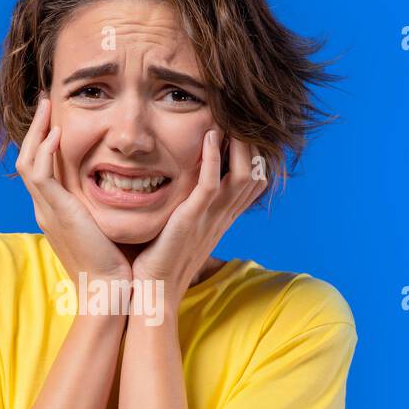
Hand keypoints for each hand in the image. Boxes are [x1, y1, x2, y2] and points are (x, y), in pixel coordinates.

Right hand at [16, 93, 131, 284]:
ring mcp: (47, 211)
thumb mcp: (109, 226)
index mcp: (56, 213)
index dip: (45, 143)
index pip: (41, 169)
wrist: (109, 290)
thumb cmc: (117, 264)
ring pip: (28, 161)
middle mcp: (45, 209)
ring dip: (37, 131)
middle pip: (28, 160)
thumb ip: (108, 205)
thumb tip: (129, 187)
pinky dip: (45, 151)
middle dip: (36, 130)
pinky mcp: (55, 212)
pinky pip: (39, 174)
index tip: (58, 120)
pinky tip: (57, 133)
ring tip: (47, 106)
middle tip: (46, 103)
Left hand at [131, 129, 262, 309]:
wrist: (150, 292)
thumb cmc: (159, 261)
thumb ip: (190, 209)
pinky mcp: (192, 219)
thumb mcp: (182, 230)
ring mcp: (210, 217)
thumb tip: (184, 191)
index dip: (257, 154)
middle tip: (242, 116)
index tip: (245, 128)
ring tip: (230, 117)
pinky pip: (212, 184)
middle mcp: (223, 215)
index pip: (254, 180)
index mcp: (222, 217)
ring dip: (240, 143)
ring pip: (243, 174)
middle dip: (255, 143)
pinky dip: (212, 158)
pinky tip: (208, 135)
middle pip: (258, 173)